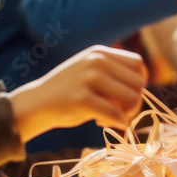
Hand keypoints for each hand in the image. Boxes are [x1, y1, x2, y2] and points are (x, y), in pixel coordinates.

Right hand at [9, 46, 146, 143]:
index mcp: (99, 53)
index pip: (137, 64)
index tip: (125, 96)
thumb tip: (141, 87)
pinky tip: (101, 123)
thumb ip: (112, 74)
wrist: (35, 103)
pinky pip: (115, 114)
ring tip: (109, 117)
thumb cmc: (66, 92)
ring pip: (132, 98)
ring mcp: (88, 78)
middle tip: (118, 112)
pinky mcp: (81, 99)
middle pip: (138, 82)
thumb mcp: (89, 72)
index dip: (138, 83)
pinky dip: (117, 123)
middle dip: (134, 102)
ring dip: (126, 113)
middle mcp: (96, 61)